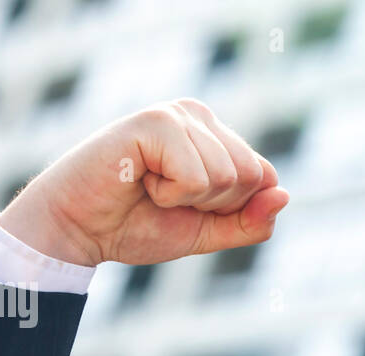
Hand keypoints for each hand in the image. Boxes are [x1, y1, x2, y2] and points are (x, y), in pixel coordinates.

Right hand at [0, 98, 289, 266]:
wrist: (79, 231)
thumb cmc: (136, 225)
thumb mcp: (206, 232)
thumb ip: (249, 222)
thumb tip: (285, 195)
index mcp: (214, 134)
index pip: (264, 176)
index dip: (230, 208)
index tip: (186, 206)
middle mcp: (199, 115)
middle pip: (252, 176)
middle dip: (212, 204)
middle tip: (164, 197)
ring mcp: (178, 114)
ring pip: (228, 177)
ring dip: (187, 200)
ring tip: (149, 186)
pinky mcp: (157, 121)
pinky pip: (198, 177)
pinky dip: (169, 194)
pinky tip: (138, 179)